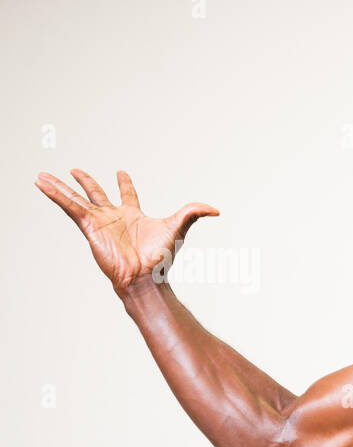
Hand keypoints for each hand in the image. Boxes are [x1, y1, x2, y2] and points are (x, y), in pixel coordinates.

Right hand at [35, 169, 218, 298]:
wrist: (144, 276)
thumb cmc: (161, 257)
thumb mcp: (178, 228)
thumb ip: (194, 214)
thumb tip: (216, 210)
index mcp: (133, 216)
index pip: (127, 195)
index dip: (124, 183)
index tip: (121, 172)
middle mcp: (114, 217)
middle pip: (96, 194)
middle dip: (86, 182)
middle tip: (75, 170)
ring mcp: (99, 221)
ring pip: (76, 199)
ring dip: (60, 187)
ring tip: (42, 175)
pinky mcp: (89, 226)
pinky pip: (69, 206)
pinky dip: (55, 194)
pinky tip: (41, 183)